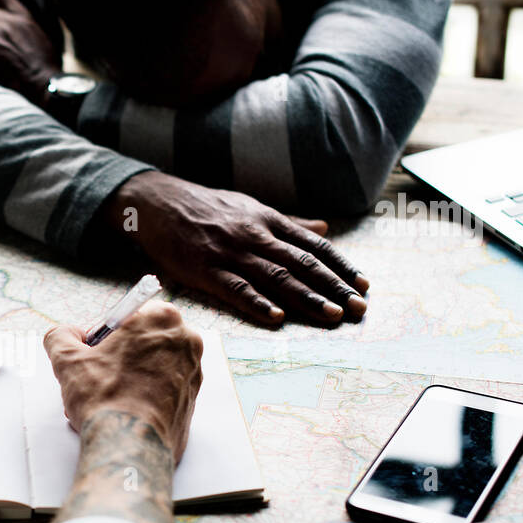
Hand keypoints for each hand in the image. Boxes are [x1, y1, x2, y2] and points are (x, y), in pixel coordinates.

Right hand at [43, 301, 202, 462]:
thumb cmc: (105, 400)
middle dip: (117, 357)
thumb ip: (61, 336)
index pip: (127, 314)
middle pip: (141, 340)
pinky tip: (121, 410)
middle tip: (96, 376)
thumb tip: (66, 335)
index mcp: (161, 318)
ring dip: (127, 378)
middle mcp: (186, 340)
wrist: (129, 446)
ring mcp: (193, 371)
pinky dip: (143, 396)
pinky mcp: (192, 399)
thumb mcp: (67, 359)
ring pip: (151, 366)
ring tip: (104, 398)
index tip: (93, 351)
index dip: (105, 334)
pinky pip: (162, 389)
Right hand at [99, 171, 368, 325]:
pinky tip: (277, 318)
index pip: (314, 247)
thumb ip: (289, 223)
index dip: (341, 267)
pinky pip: (236, 289)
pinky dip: (257, 303)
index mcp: (269, 221)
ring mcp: (231, 253)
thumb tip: (324, 230)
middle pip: (302, 264)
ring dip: (306, 298)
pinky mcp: (206, 270)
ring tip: (331, 316)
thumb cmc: (207, 208)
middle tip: (359, 309)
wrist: (159, 204)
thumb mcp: (252, 208)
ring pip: (276, 278)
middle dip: (334, 287)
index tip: (363, 286)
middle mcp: (256, 236)